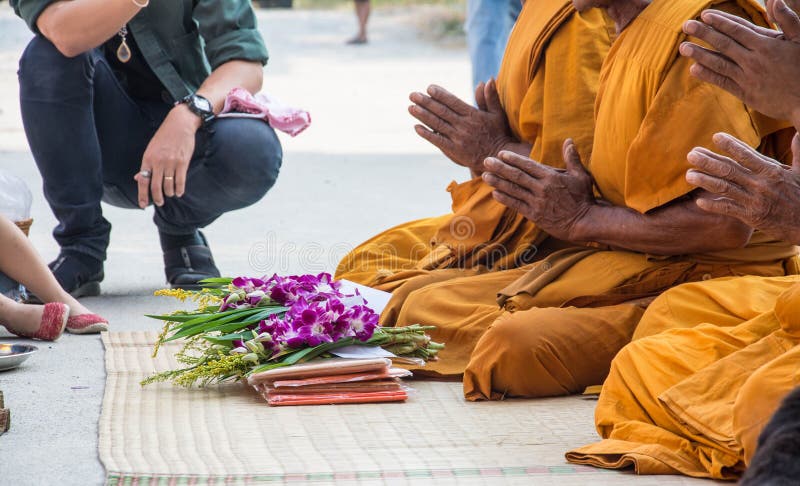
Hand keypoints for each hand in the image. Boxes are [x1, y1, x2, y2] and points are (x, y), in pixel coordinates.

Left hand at [134, 105, 199, 207]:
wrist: (180, 124)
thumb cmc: (164, 136)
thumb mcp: (151, 149)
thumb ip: (146, 165)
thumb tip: (138, 178)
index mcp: (148, 158)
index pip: (143, 181)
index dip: (142, 195)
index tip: (142, 205)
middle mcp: (158, 162)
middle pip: (156, 186)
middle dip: (157, 198)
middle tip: (160, 202)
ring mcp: (171, 162)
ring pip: (168, 185)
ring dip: (169, 193)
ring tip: (171, 194)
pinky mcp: (183, 162)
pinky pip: (180, 181)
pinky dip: (180, 189)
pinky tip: (179, 192)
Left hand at [409, 80, 513, 174]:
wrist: (496, 157)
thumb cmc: (497, 134)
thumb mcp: (497, 114)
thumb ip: (490, 97)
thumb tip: (488, 80)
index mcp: (473, 115)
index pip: (453, 101)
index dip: (440, 94)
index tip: (429, 88)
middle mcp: (464, 126)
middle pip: (441, 111)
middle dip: (425, 102)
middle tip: (412, 95)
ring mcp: (458, 138)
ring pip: (437, 124)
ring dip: (422, 115)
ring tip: (410, 107)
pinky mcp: (454, 150)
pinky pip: (438, 140)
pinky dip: (427, 134)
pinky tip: (416, 127)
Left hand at [481, 139, 595, 241]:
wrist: (585, 222)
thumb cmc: (584, 198)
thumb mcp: (581, 175)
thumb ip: (572, 158)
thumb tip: (569, 140)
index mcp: (551, 177)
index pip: (528, 165)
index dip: (513, 159)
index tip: (501, 154)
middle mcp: (542, 188)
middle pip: (516, 176)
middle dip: (500, 167)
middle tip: (486, 161)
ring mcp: (537, 202)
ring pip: (513, 190)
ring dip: (498, 182)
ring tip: (485, 176)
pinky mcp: (535, 215)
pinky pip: (516, 205)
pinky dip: (505, 199)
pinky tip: (495, 193)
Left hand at [679, 0, 799, 126]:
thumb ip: (787, 19)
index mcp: (767, 44)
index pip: (738, 29)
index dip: (720, 21)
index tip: (704, 15)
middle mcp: (754, 60)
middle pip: (723, 43)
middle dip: (703, 33)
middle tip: (685, 25)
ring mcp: (748, 77)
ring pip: (719, 63)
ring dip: (699, 54)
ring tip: (683, 47)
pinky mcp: (745, 93)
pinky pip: (723, 82)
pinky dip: (708, 75)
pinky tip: (694, 69)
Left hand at [686, 132, 799, 243]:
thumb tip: (798, 133)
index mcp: (772, 172)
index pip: (747, 155)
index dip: (731, 145)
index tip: (715, 136)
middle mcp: (761, 185)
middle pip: (729, 170)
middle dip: (708, 161)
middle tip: (691, 154)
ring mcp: (754, 201)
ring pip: (724, 188)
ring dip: (705, 181)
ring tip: (688, 174)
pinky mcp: (751, 217)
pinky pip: (728, 209)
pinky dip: (713, 205)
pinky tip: (699, 202)